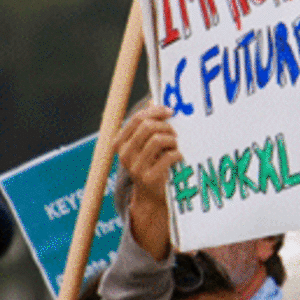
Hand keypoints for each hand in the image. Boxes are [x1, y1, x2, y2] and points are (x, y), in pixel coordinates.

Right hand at [115, 104, 181, 259]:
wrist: (151, 198)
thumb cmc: (151, 165)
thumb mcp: (145, 145)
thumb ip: (147, 126)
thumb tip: (154, 101)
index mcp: (120, 143)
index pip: (137, 119)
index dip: (155, 111)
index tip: (170, 111)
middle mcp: (125, 155)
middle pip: (147, 127)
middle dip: (166, 126)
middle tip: (175, 133)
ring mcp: (136, 168)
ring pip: (158, 139)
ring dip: (172, 139)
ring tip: (176, 145)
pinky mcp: (150, 178)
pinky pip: (169, 156)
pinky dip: (178, 154)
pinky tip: (178, 157)